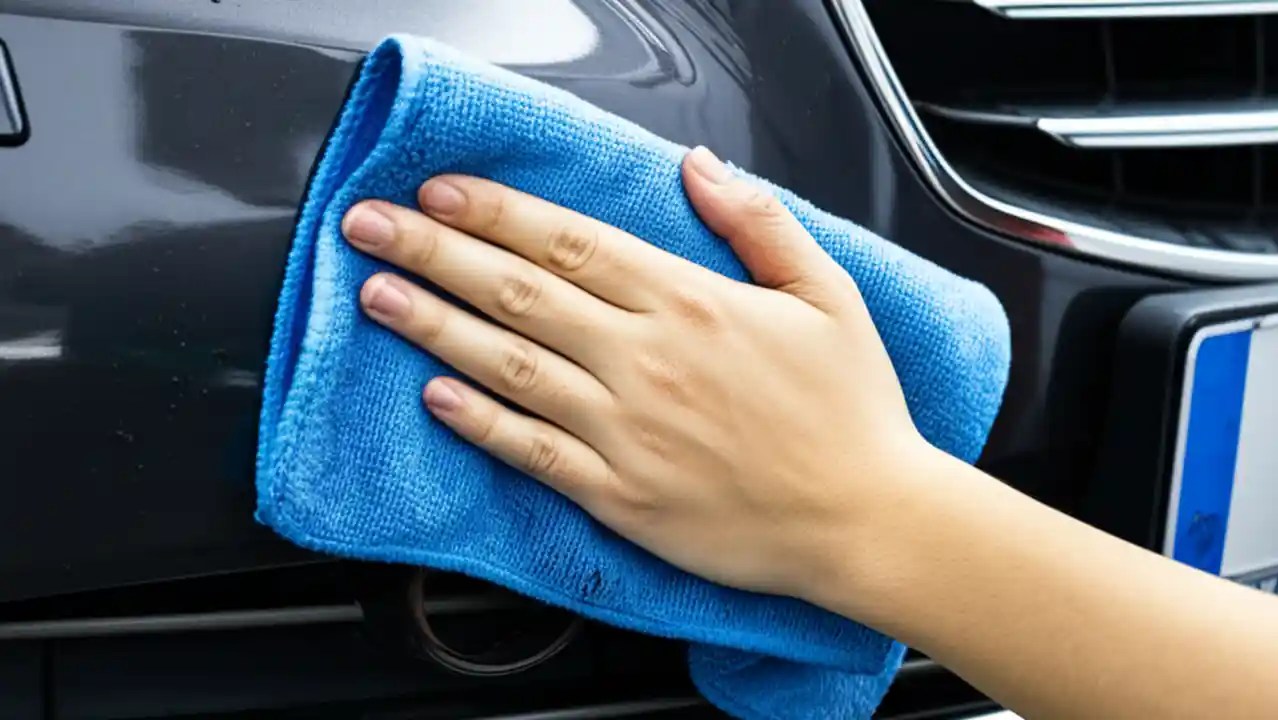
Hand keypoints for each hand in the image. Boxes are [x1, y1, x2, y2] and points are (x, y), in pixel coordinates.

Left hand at [339, 147, 932, 602]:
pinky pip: (533, 452)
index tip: (440, 191)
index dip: (496, 212)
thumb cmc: (850, 411)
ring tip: (376, 295)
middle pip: (520, 292)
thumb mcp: (828, 294)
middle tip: (369, 225)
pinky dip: (478, 423)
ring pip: (509, 365)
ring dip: (434, 325)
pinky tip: (433, 396)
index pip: (570, 241)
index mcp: (692, 303)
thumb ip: (758, 223)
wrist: (866, 519)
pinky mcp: (621, 495)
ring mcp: (628, 431)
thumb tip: (698, 167)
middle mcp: (647, 360)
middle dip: (435, 251)